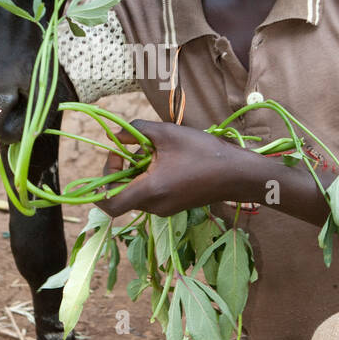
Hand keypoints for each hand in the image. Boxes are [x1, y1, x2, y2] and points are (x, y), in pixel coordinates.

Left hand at [100, 120, 253, 217]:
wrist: (238, 174)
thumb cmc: (203, 152)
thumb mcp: (167, 132)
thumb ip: (136, 130)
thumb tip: (114, 135)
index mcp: (149, 191)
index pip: (108, 203)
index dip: (101, 182)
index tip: (116, 156)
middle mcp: (154, 206)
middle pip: (121, 194)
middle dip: (121, 169)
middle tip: (135, 146)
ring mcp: (164, 209)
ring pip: (136, 193)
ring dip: (137, 172)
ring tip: (155, 151)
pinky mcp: (174, 206)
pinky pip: (151, 194)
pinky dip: (150, 178)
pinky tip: (167, 160)